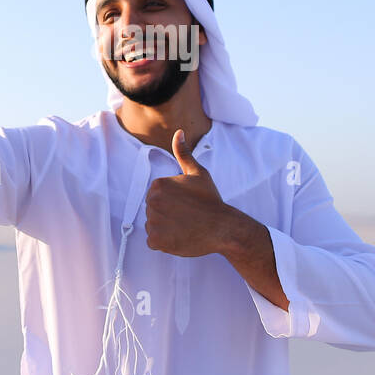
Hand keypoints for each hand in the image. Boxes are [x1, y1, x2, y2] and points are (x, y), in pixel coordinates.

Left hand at [144, 129, 239, 257]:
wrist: (223, 227)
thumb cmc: (210, 200)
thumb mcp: (198, 173)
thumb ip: (184, 153)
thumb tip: (178, 132)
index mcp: (158, 184)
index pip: (156, 195)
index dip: (172, 201)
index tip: (186, 204)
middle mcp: (152, 201)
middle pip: (153, 210)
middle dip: (167, 214)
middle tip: (186, 216)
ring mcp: (153, 222)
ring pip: (153, 226)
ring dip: (166, 229)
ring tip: (184, 227)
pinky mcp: (156, 240)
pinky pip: (154, 242)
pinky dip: (165, 242)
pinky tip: (180, 237)